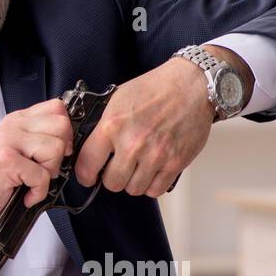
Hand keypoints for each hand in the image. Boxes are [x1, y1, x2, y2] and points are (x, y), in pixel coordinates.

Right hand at [0, 99, 74, 250]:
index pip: (57, 108)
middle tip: (44, 168)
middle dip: (61, 153)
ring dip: (49, 173)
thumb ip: (35, 139)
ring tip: (31, 181)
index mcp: (16, 121)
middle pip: (62, 126)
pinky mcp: (6, 162)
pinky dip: (38, 193)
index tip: (55, 150)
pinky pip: (43, 176)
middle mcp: (12, 127)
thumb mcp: (12, 150)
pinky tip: (25, 195)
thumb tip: (68, 140)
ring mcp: (7, 142)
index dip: (65, 131)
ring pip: (55, 149)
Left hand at [73, 47, 244, 197]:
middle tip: (116, 168)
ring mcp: (156, 155)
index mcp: (113, 126)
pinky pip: (156, 189)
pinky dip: (151, 184)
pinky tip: (151, 170)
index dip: (85, 174)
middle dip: (111, 177)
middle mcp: (133, 144)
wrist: (190, 86)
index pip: (87, 164)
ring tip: (136, 167)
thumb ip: (102, 125)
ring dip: (132, 181)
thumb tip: (88, 145)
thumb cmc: (155, 88)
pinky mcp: (176, 163)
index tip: (88, 176)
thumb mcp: (117, 99)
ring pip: (134, 189)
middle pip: (112, 183)